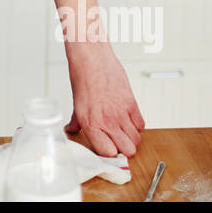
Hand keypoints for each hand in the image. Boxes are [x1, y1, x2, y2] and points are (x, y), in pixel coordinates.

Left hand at [62, 42, 143, 157]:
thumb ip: (76, 121)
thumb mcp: (77, 103)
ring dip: (131, 138)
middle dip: (124, 149)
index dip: (109, 153)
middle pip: (127, 150)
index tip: (107, 149)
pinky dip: (136, 125)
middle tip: (118, 142)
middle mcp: (107, 121)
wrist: (92, 59)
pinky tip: (128, 120)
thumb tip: (71, 131)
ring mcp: (121, 113)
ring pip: (136, 139)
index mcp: (91, 123)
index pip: (107, 152)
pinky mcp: (131, 103)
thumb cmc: (83, 78)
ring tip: (123, 131)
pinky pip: (141, 124)